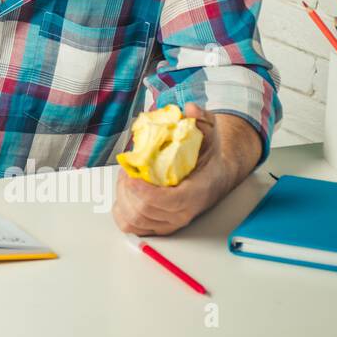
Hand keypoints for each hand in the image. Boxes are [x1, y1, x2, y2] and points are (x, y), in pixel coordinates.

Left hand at [111, 103, 257, 234]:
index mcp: (196, 191)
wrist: (215, 175)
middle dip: (128, 189)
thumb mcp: (209, 133)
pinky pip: (133, 226)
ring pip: (135, 219)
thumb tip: (191, 110)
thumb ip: (202, 119)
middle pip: (146, 210)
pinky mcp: (159, 225)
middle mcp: (183, 212)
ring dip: (123, 198)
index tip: (131, 176)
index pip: (169, 201)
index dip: (145, 192)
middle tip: (127, 171)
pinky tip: (125, 194)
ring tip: (126, 179)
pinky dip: (122, 211)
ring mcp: (170, 221)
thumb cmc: (208, 156)